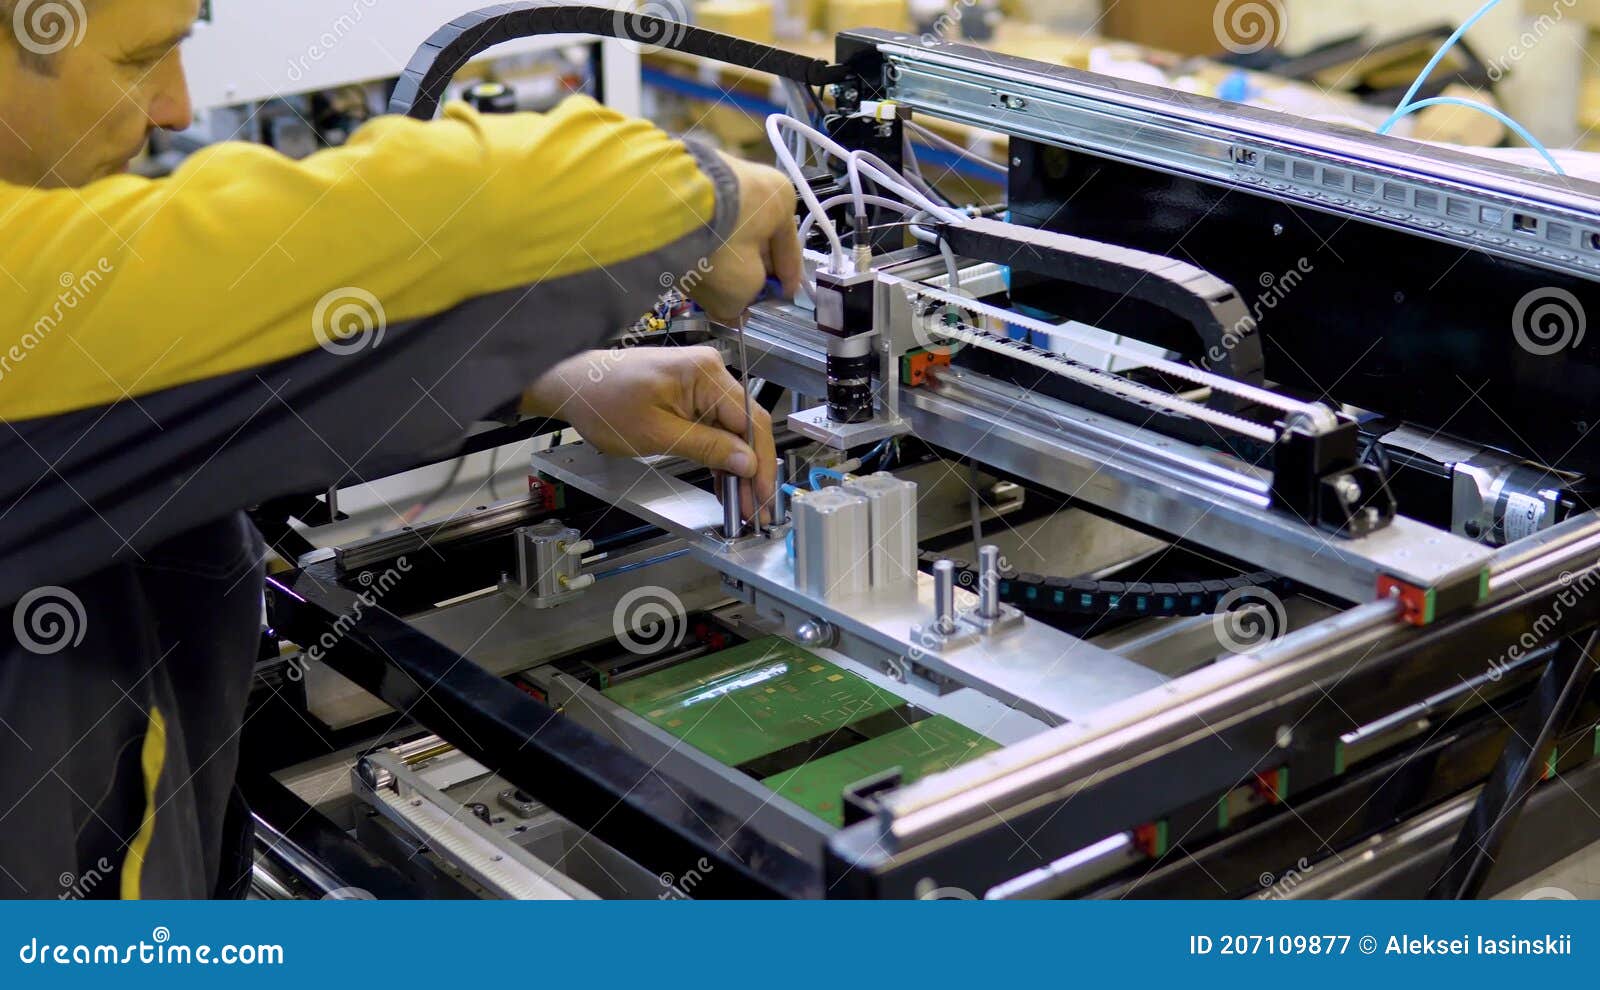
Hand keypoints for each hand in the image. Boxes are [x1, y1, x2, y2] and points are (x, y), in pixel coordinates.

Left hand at [521, 346, 775, 521]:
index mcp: (706, 373)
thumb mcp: (658, 434)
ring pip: (732, 430)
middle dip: (752, 469)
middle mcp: (710, 372)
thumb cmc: (604, 401)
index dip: (761, 463)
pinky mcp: (690, 395)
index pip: (752, 421)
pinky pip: (715, 427)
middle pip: (746, 426)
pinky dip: (718, 454)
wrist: (574, 385)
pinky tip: (723, 481)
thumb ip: (707, 447)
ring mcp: (701, 383)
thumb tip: (746, 462)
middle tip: (755, 506)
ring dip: (736, 466)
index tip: (763, 493)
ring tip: (741, 502)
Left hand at [687, 152, 802, 323]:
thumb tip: (732, 309)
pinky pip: (701, 218)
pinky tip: (686, 259)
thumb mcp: (740, 288)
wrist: (667, 201)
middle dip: (748, 268)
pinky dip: (698, 239)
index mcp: (782, 202)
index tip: (781, 298)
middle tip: (739, 294)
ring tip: (707, 280)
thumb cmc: (721, 242)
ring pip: (727, 228)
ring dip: (721, 255)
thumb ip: (741, 304)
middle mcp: (756, 181)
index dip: (785, 281)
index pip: (790, 252)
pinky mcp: (687, 175)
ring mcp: (720, 173)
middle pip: (756, 238)